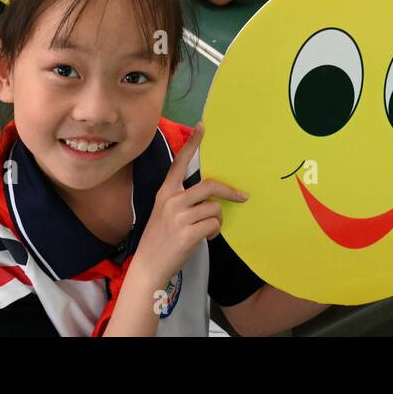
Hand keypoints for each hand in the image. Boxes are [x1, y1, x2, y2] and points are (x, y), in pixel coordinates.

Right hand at [135, 125, 247, 284]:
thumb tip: (212, 196)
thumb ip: (183, 200)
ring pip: (215, 209)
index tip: (202, 126)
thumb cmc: (160, 239)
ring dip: (217, 221)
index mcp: (165, 192)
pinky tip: (205, 239)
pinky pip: (214, 225)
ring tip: (206, 230)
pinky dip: (215, 233)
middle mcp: (172, 200)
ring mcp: (179, 217)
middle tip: (243, 197)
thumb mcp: (165, 212)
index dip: (192, 144)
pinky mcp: (187, 233)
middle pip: (210, 186)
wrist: (149, 266)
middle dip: (230, 192)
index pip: (179, 162)